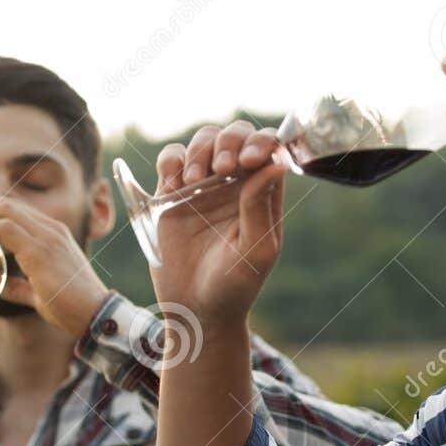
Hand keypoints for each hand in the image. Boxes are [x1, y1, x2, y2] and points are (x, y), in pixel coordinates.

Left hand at [0, 193, 108, 336]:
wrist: (94, 315)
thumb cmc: (70, 306)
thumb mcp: (38, 293)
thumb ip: (17, 286)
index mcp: (53, 234)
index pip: (16, 207)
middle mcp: (51, 229)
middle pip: (6, 203)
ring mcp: (47, 237)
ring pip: (4, 211)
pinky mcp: (40, 252)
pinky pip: (5, 230)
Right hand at [150, 120, 287, 330]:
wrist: (195, 310)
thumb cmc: (235, 286)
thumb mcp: (256, 252)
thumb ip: (261, 208)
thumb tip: (274, 163)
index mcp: (262, 193)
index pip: (268, 148)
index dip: (261, 142)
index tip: (249, 161)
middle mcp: (234, 184)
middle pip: (235, 135)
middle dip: (228, 141)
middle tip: (222, 169)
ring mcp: (202, 187)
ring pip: (203, 140)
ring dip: (199, 150)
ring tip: (195, 181)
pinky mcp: (171, 195)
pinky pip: (171, 160)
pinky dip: (171, 161)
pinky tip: (174, 184)